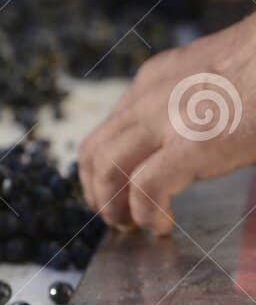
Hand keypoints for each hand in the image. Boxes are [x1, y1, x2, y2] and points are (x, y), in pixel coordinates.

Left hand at [78, 16, 255, 232]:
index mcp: (153, 81)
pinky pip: (146, 187)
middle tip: (116, 216)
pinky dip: (147, 213)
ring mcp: (167, 119)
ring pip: (107, 170)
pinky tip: (163, 224)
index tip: (116, 191)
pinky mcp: (193, 143)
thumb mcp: (209, 79)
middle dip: (98, 192)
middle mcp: (149, 98)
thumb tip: (185, 139)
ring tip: (133, 225)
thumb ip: (186, 102)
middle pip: (94, 152)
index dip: (102, 169)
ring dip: (113, 206)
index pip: (106, 130)